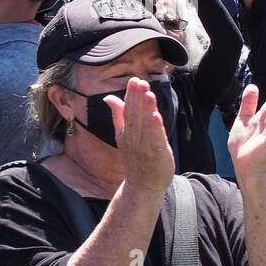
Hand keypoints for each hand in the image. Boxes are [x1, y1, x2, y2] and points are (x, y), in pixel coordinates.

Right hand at [104, 78, 175, 196]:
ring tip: (149, 94)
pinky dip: (155, 128)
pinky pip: (155, 139)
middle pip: (135, 115)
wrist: (142, 185)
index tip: (134, 80)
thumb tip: (109, 97)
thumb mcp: (123, 135)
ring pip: (144, 125)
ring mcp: (144, 147)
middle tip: (141, 82)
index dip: (131, 95)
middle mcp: (133, 138)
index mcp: (125, 132)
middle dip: (138, 98)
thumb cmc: (135, 158)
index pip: (127, 110)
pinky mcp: (156, 155)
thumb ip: (118, 115)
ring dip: (146, 109)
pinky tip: (156, 116)